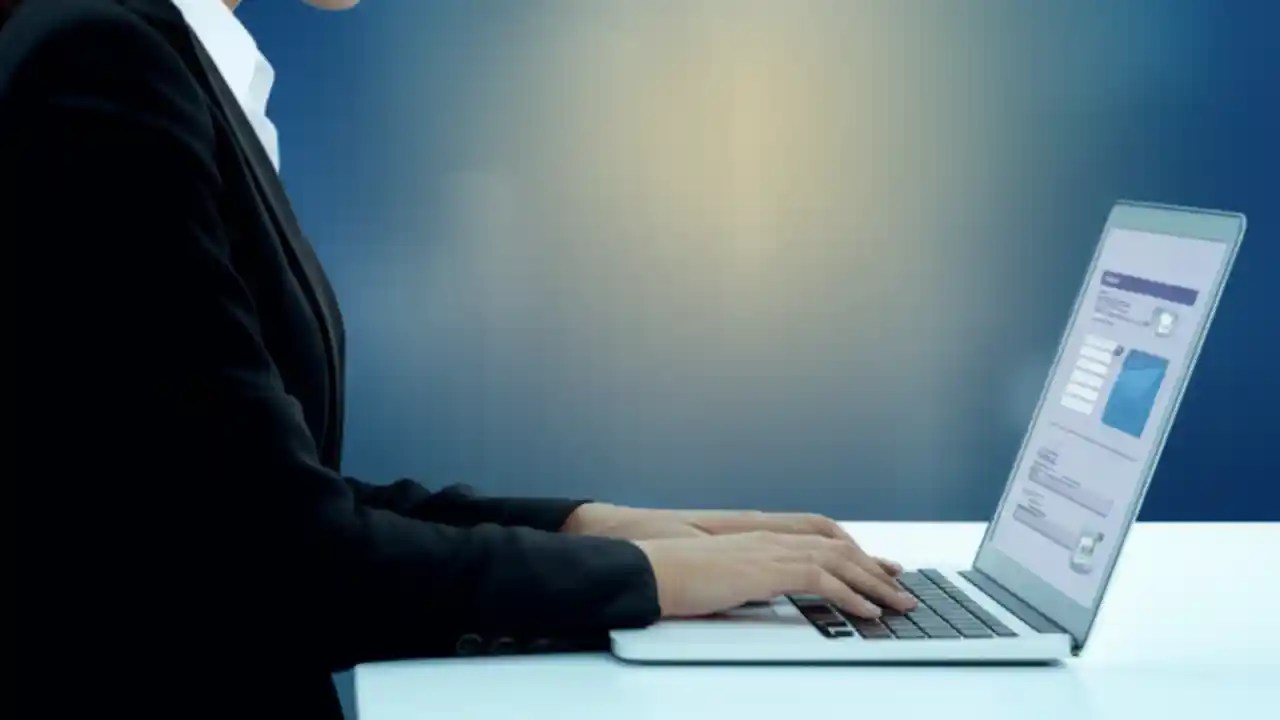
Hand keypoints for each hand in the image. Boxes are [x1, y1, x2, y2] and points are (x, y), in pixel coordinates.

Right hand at [634, 531, 916, 618]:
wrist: (647, 569)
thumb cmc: (672, 575)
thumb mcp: (718, 577)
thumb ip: (746, 580)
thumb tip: (762, 594)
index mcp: (757, 538)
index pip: (817, 539)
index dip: (850, 553)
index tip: (873, 569)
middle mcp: (769, 537)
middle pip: (836, 547)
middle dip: (872, 567)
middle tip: (900, 586)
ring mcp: (768, 550)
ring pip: (838, 561)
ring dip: (872, 583)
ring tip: (898, 604)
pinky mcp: (766, 569)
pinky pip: (822, 580)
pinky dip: (851, 595)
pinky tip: (867, 610)